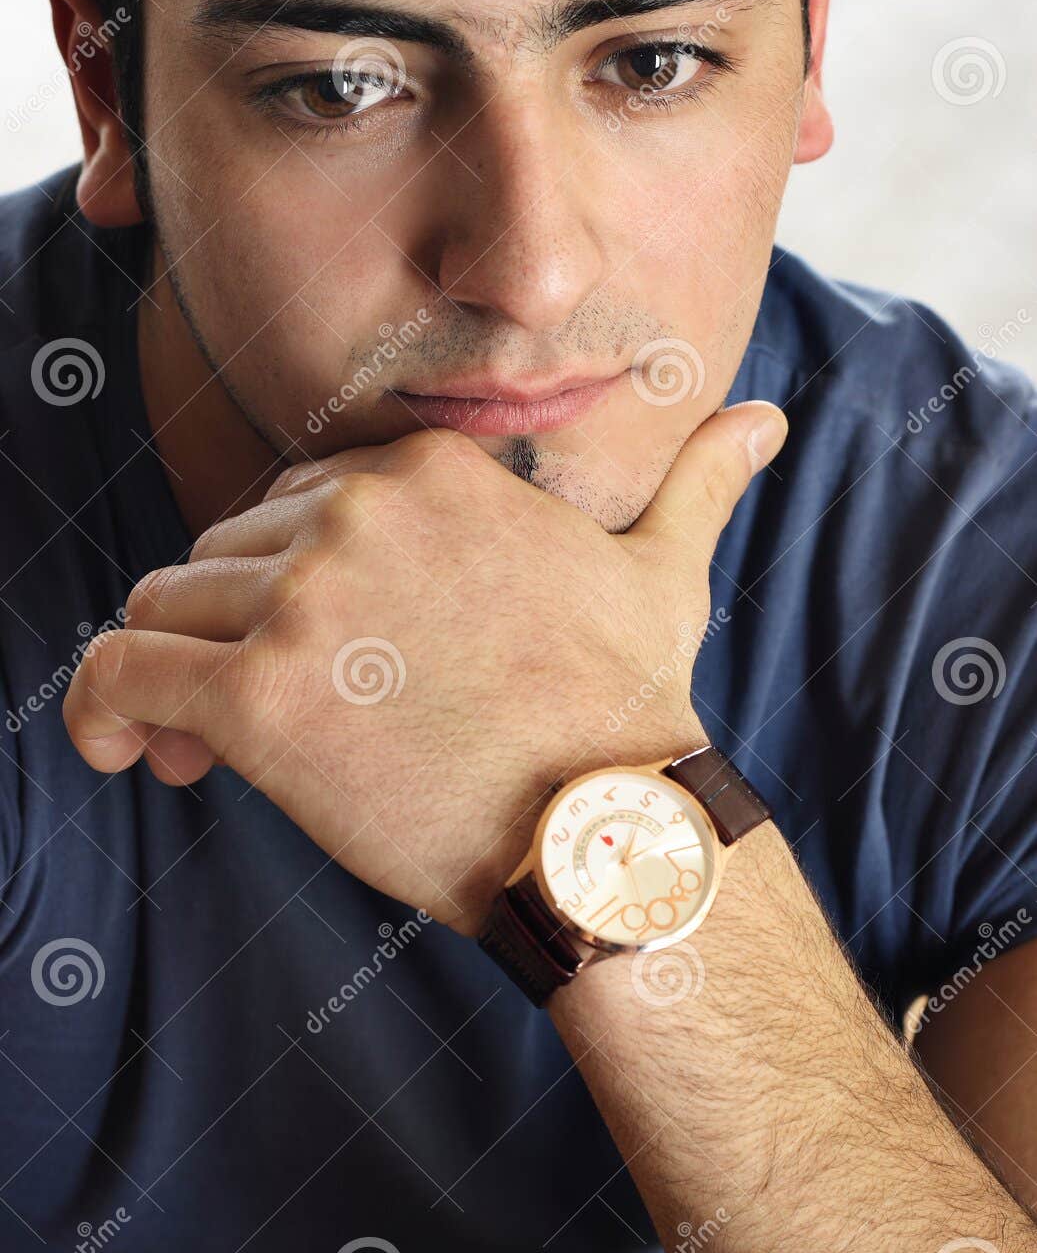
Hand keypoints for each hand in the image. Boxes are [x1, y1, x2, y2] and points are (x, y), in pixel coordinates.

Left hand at [63, 403, 786, 933]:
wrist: (609, 832)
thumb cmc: (629, 709)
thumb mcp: (666, 571)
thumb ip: (699, 480)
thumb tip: (766, 419)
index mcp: (431, 475)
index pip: (299, 499)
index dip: (292, 577)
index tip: (313, 650)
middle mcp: (357, 516)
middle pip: (227, 550)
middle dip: (235, 627)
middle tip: (272, 713)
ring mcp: (303, 601)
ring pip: (168, 604)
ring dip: (178, 672)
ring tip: (213, 748)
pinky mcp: (258, 696)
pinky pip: (120, 668)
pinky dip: (102, 705)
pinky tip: (129, 750)